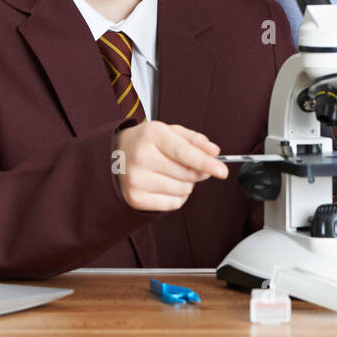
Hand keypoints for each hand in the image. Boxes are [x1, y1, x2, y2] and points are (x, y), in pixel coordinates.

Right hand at [112, 121, 227, 211]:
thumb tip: (214, 151)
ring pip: (183, 191)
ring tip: (171, 173)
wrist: (114, 156)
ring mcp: (136, 180)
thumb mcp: (170, 131)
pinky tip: (165, 185)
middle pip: (188, 174)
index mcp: (152, 135)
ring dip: (186, 185)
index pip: (185, 152)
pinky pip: (172, 204)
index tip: (222, 170)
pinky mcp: (135, 198)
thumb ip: (195, 140)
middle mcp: (141, 157)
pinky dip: (176, 197)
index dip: (206, 163)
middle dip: (197, 172)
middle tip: (188, 165)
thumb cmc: (146, 142)